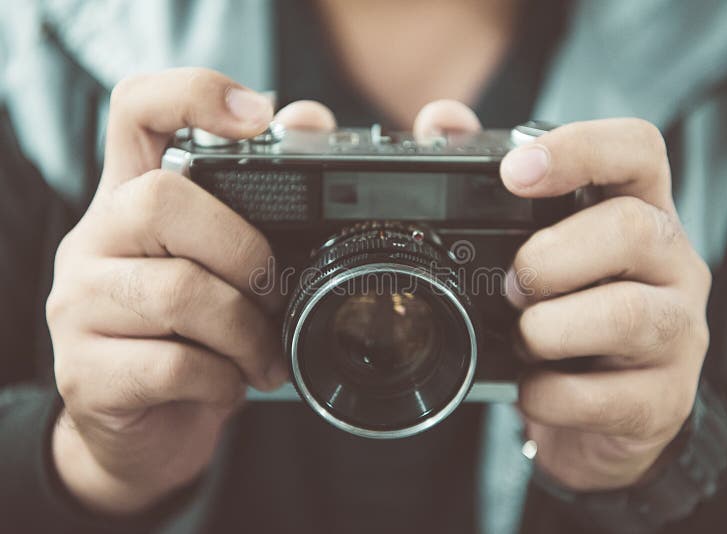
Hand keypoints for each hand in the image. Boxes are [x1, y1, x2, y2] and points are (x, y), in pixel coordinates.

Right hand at [47, 68, 335, 513]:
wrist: (146, 427)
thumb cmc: (196, 335)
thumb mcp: (227, 266)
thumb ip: (263, 203)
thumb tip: (309, 121)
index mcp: (133, 199)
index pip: (137, 111)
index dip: (192, 95)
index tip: (258, 116)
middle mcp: (95, 239)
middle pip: (161, 201)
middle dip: (246, 252)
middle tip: (274, 295)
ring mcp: (77, 305)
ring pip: (177, 291)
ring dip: (246, 331)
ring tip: (264, 355)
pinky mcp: (83, 371)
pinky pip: (172, 365)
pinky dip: (223, 378)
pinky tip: (231, 383)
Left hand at [501, 118, 710, 490]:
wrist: (594, 410)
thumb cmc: (563, 310)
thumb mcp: (530, 243)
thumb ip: (487, 180)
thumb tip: (443, 121)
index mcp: (637, 210)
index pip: (637, 151)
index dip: (580, 149)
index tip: (516, 172)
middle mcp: (671, 264)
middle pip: (634, 229)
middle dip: (552, 257)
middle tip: (512, 284)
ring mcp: (678, 332)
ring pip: (630, 314)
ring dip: (550, 328)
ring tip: (522, 338)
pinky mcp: (664, 399)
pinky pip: (608, 397)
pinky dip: (551, 394)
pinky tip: (533, 388)